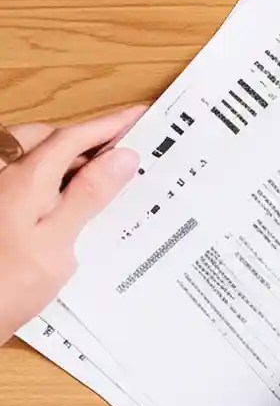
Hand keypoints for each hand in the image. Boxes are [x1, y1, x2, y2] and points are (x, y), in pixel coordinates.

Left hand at [0, 107, 142, 343]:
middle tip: (123, 153)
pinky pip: (17, 180)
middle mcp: (1, 177)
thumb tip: (122, 157)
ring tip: (95, 179)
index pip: (74, 137)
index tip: (140, 116)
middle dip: (83, 139)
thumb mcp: (55, 246)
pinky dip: (44, 181)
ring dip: (61, 160)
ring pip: (27, 158)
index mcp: (23, 178)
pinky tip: (60, 206)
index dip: (109, 125)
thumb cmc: (1, 289)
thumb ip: (87, 197)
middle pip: (46, 140)